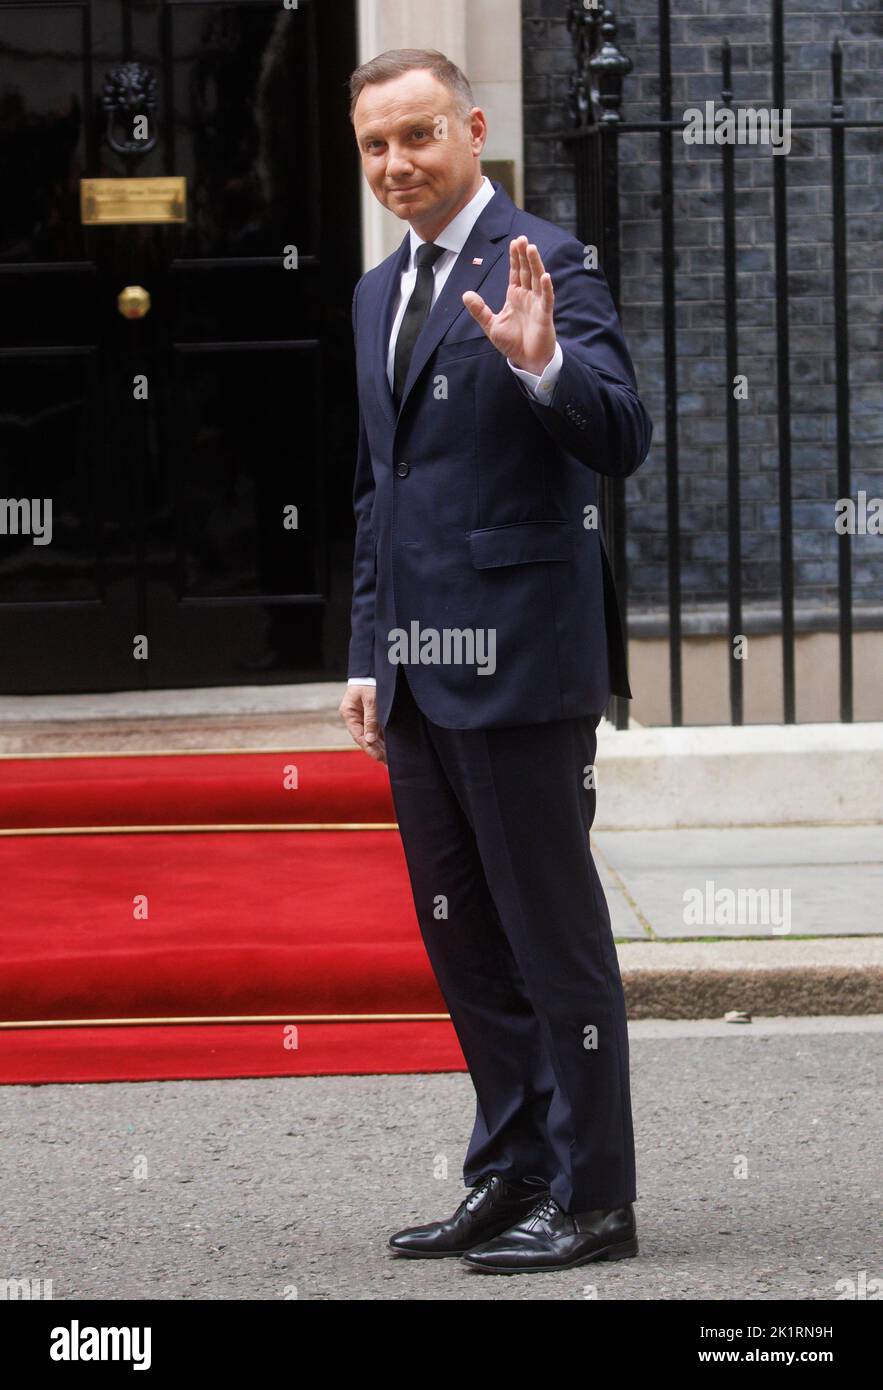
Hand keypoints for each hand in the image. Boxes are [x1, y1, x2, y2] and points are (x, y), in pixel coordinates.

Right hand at [339, 684, 386, 763]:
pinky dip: (383, 739)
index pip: (359, 736)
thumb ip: (371, 719)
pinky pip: (376, 730)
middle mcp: (354, 717)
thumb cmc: (369, 681)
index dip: (370, 749)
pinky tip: (390, 748)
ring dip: (380, 747)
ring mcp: (362, 716)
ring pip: (371, 736)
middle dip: (376, 751)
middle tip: (388, 764)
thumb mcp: (371, 700)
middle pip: (365, 739)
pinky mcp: (370, 714)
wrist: (371, 668)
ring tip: (390, 760)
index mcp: (349, 714)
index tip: (380, 759)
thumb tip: (370, 740)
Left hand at [462, 236, 556, 375]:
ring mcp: (537, 304)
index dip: (515, 258)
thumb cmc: (513, 343)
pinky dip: (546, 288)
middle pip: (526, 271)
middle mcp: (527, 296)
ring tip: (531, 249)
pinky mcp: (545, 315)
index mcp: (515, 296)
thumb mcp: (491, 326)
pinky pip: (546, 299)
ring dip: (535, 265)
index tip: (514, 243)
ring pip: (537, 280)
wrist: (527, 360)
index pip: (516, 273)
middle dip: (524, 255)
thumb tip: (466, 294)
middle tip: (522, 239)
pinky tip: (545, 277)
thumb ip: (479, 310)